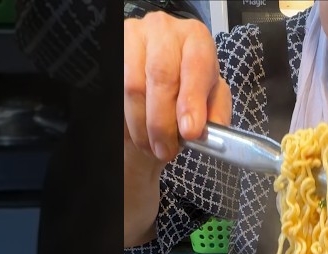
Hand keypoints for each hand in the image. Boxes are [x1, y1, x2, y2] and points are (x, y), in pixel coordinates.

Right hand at [124, 12, 231, 167]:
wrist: (155, 86)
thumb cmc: (186, 90)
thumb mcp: (209, 100)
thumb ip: (215, 112)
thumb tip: (209, 129)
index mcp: (195, 37)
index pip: (196, 64)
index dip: (192, 100)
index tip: (190, 131)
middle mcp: (164, 29)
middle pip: (161, 75)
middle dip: (163, 122)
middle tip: (166, 150)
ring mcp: (133, 35)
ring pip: (133, 86)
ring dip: (142, 125)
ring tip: (152, 146)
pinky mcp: (112, 49)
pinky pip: (115, 89)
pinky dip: (126, 118)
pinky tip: (137, 131)